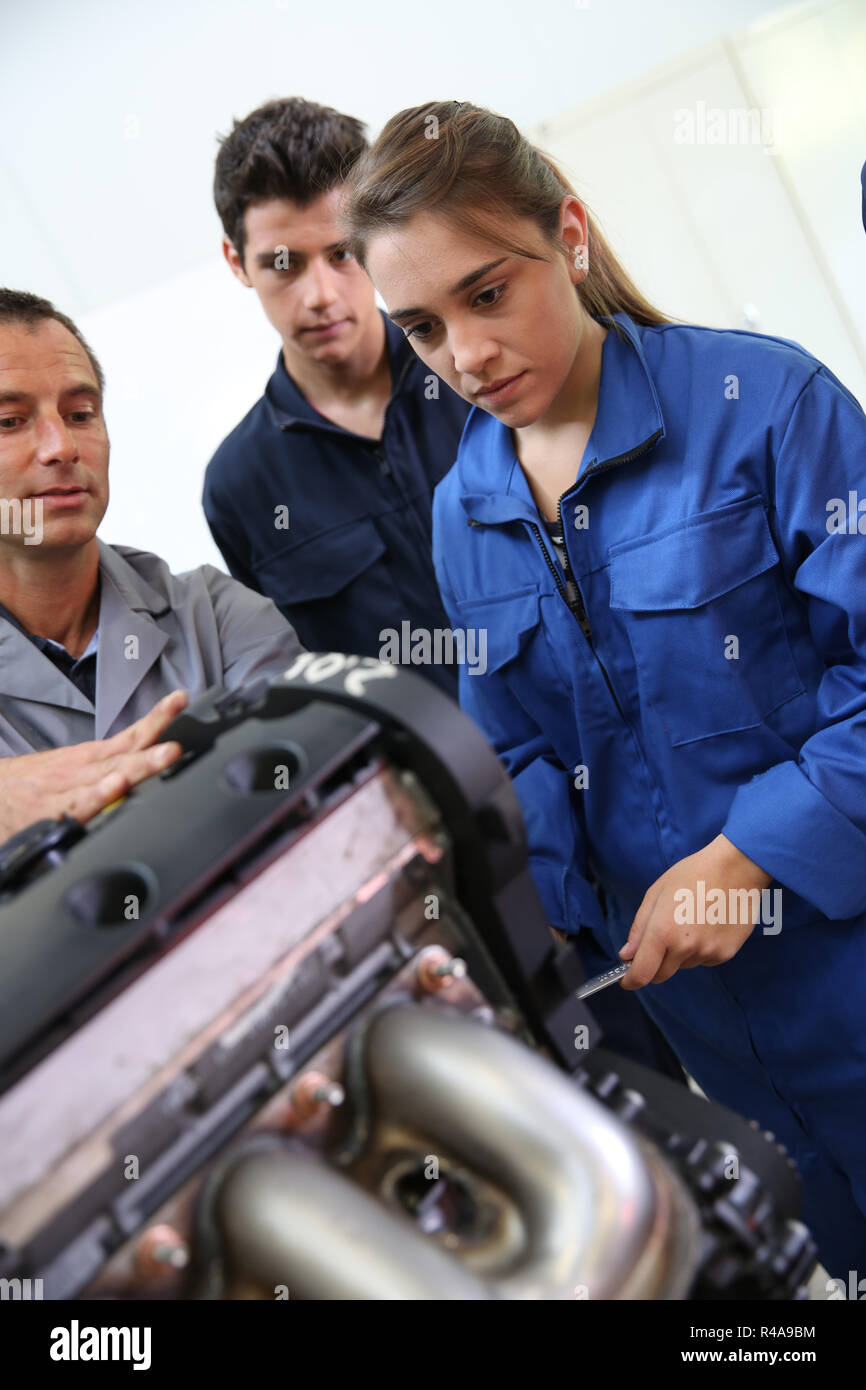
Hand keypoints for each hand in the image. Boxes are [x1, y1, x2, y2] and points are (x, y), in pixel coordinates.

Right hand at [0, 690, 188, 840]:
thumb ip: (106, 771)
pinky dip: (98, 795)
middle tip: (179, 741)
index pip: (130, 735)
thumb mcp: (70, 769)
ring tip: (162, 756)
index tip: (180, 700)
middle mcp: (82, 768)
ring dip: (137, 766)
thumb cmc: (31, 783)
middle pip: (125, 754)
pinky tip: (115, 788)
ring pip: (109, 775)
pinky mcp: (53, 812)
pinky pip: (79, 805)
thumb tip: (144, 767)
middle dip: (154, 745)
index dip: (156, 718)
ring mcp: (68, 788)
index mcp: (89, 757)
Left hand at [618, 834, 772, 988]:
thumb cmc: (693, 874)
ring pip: (683, 965)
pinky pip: (703, 960)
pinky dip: (700, 949)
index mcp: (663, 931)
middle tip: (657, 942)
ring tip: (690, 921)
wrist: (736, 868)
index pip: (642, 973)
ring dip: (679, 954)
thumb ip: (639, 928)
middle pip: (661, 975)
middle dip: (653, 966)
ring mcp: (707, 952)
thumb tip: (627, 955)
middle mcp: (685, 947)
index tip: (626, 980)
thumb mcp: (656, 894)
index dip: (631, 980)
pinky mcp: (726, 953)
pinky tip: (707, 924)